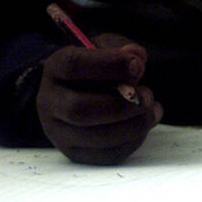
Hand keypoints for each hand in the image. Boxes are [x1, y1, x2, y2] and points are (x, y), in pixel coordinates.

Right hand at [36, 33, 162, 164]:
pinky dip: (133, 140)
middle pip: (79, 109)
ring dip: (132, 124)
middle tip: (146, 96)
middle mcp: (50, 102)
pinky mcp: (76, 153)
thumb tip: (136, 58)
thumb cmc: (93, 67)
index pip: (74, 65)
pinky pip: (107, 155)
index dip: (109, 65)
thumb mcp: (103, 47)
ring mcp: (59, 132)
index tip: (138, 66)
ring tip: (151, 109)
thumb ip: (120, 47)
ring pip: (94, 137)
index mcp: (54, 68)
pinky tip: (144, 123)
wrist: (75, 90)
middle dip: (120, 104)